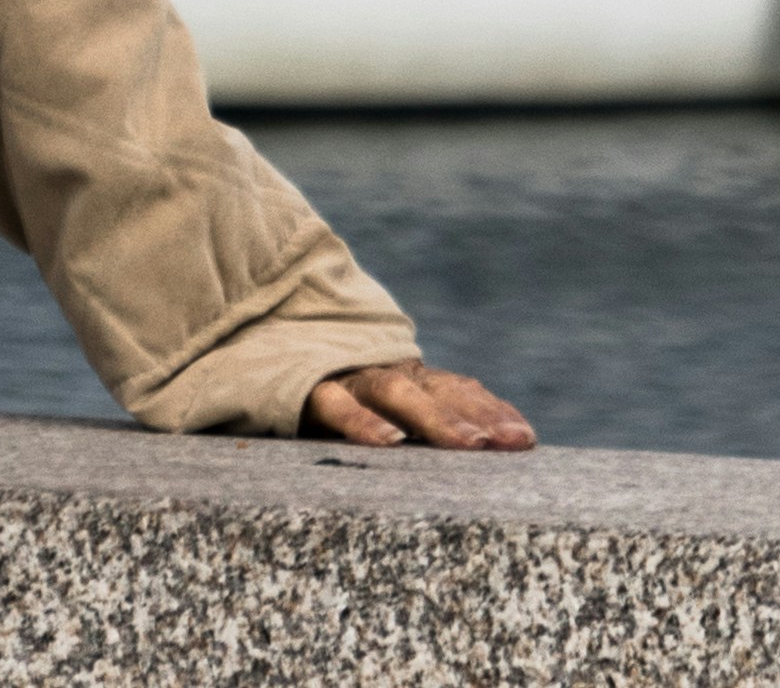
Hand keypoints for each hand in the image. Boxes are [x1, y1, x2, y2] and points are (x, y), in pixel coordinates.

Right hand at [301, 361, 534, 451]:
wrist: (251, 332)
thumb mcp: (365, 399)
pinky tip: (388, 444)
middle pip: (437, 390)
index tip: (527, 440)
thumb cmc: (315, 382)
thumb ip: (404, 412)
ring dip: (437, 419)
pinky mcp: (305, 387)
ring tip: (472, 445)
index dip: (491, 409)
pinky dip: (362, 423)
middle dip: (478, 416)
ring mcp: (345, 375)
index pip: (455, 387)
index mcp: (399, 375)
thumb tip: (463, 447)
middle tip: (514, 445)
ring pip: (396, 393)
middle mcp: (379, 370)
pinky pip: (336, 406)